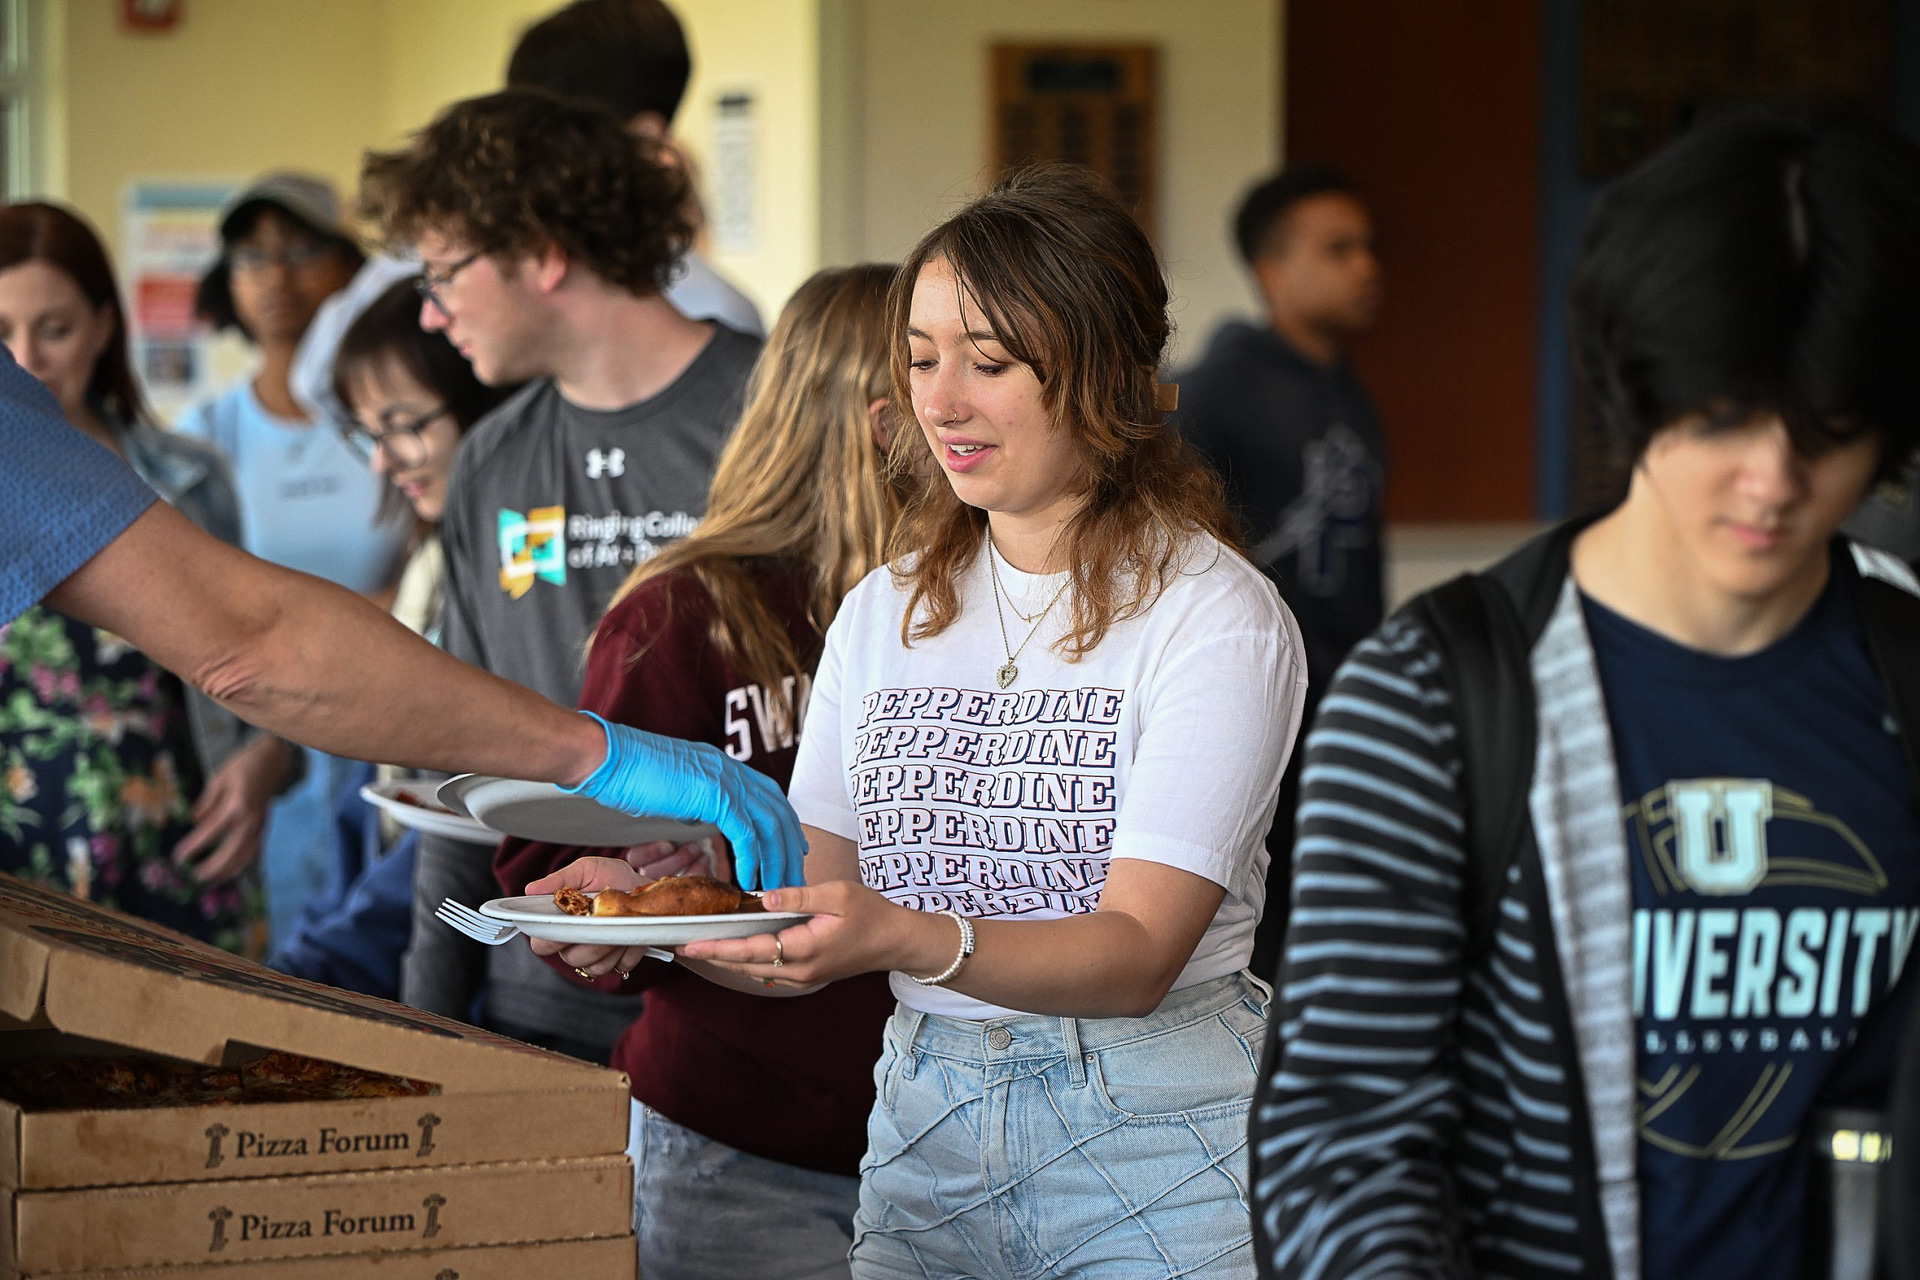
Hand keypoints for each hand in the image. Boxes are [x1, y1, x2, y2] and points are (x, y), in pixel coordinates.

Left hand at [171, 736, 285, 884]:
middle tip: (193, 877)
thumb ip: (206, 802)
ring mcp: (259, 826)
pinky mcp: (264, 829)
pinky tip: (228, 873)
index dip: (193, 846)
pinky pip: (253, 853)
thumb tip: (194, 822)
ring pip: (245, 856)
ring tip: (209, 882)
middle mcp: (250, 819)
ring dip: (227, 872)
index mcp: (236, 804)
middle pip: (231, 851)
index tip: (178, 857)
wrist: (272, 762)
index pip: (211, 831)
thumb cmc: (242, 766)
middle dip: (212, 867)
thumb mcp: (218, 778)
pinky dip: (241, 866)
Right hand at [522, 855, 669, 977]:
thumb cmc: (613, 878)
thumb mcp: (586, 870)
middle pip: (569, 958)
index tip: (565, 924)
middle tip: (600, 920)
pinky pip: (619, 966)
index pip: (541, 944)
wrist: (647, 888)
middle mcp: (575, 944)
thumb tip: (531, 889)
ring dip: (609, 943)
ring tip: (619, 920)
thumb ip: (560, 880)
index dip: (548, 938)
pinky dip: (628, 949)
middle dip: (586, 940)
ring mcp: (597, 956)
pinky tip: (630, 930)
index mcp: (560, 924)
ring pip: (593, 966)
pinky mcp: (619, 961)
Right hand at [566, 712, 805, 890]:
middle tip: (795, 879)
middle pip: (779, 813)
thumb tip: (700, 818)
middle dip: (790, 849)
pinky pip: (745, 832)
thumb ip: (696, 801)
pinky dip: (752, 858)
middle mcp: (732, 770)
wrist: (607, 756)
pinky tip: (750, 879)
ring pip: (769, 825)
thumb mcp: (676, 788)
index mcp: (725, 767)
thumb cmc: (629, 772)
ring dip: (777, 860)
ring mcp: (725, 780)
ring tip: (778, 888)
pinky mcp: (714, 794)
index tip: (794, 851)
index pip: (771, 798)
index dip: (786, 825)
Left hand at [679, 880, 919, 988]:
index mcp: (804, 949)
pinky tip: (733, 946)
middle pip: (744, 964)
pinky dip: (744, 958)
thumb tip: (762, 898)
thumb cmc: (871, 914)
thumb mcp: (837, 895)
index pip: (750, 949)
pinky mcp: (805, 973)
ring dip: (725, 958)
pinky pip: (766, 968)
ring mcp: (802, 975)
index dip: (717, 946)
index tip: (689, 944)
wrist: (895, 942)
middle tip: (680, 944)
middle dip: (711, 954)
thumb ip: (798, 896)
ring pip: (753, 969)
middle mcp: (799, 969)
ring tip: (698, 945)